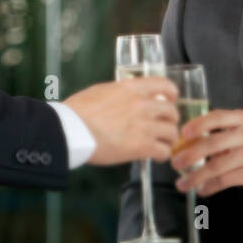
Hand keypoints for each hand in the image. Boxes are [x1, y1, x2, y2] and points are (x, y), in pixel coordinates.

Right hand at [63, 77, 178, 164]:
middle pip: (171, 111)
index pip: (164, 84)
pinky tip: (156, 157)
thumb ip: (119, 93)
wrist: (70, 130)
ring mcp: (144, 126)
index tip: (171, 99)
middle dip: (170, 120)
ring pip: (171, 133)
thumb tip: (125, 96)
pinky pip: (163, 151)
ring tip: (162, 144)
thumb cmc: (78, 111)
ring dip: (168, 139)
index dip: (172, 93)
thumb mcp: (101, 91)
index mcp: (132, 88)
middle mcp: (142, 105)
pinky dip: (162, 155)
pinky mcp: (141, 146)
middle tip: (165, 127)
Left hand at [170, 109, 242, 207]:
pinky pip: (225, 180)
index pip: (217, 117)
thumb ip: (221, 135)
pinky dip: (209, 186)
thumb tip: (186, 143)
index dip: (198, 124)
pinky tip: (201, 190)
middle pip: (213, 142)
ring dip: (195, 176)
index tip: (182, 134)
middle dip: (189, 154)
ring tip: (183, 184)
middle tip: (175, 163)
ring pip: (216, 165)